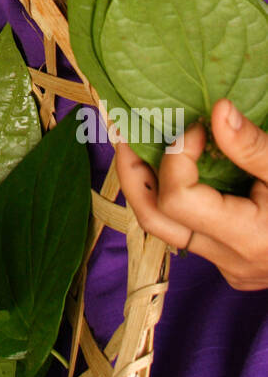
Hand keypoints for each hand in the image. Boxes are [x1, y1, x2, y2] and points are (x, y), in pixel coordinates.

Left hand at [117, 100, 267, 290]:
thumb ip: (255, 147)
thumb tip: (218, 110)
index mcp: (247, 239)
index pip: (179, 199)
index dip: (177, 156)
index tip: (196, 128)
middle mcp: (230, 260)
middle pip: (154, 221)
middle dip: (132, 173)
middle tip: (121, 131)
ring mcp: (230, 267)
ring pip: (168, 229)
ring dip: (150, 184)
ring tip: (137, 144)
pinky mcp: (234, 262)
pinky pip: (191, 232)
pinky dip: (178, 198)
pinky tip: (178, 167)